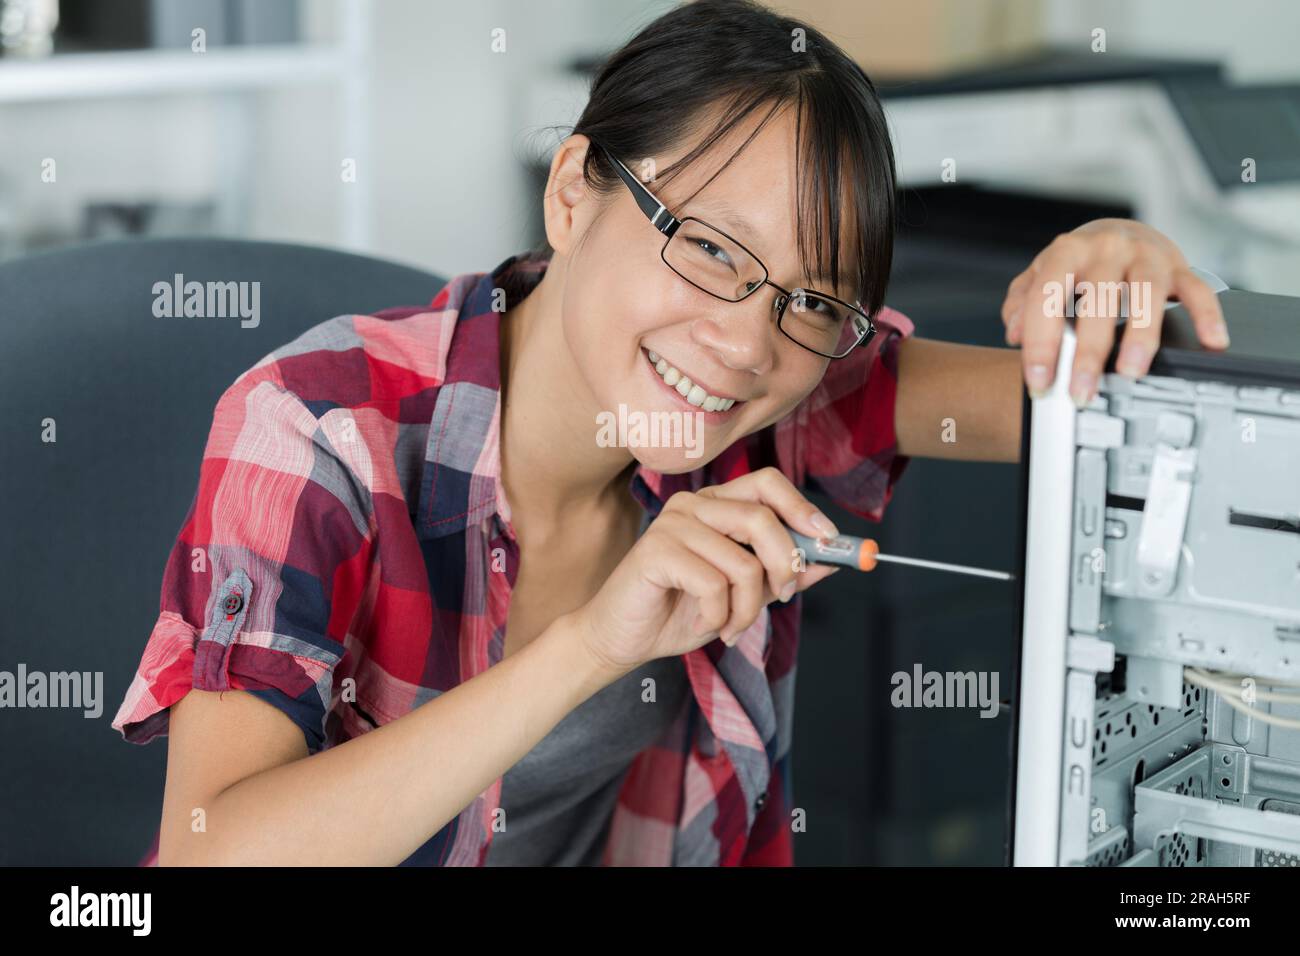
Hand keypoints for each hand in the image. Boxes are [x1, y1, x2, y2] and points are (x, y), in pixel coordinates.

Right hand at [572, 467, 841, 674]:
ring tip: (732, 626)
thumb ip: (780, 574)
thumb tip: (831, 561)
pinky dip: (720, 615)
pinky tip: (708, 625)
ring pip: (744, 561)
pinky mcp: (656, 550)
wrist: (623, 640)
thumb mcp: (743, 595)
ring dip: (748, 606)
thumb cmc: (678, 612)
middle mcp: (694, 504)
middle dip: (785, 563)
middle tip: (783, 596)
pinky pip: (714, 584)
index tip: (830, 540)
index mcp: (715, 505)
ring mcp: (672, 523)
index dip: (802, 508)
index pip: (767, 482)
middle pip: (762, 516)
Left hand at [1000, 218, 1228, 405]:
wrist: (1117, 231)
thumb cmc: (1075, 263)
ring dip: (1140, 335)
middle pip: (1098, 299)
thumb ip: (1021, 303)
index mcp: (1067, 252)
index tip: (1039, 380)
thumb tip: (1014, 334)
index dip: (1040, 341)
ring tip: (1131, 372)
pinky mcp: (1179, 266)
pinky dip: (1207, 316)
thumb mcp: (1040, 276)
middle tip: (1081, 390)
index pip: (1047, 297)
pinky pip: (1198, 291)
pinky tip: (1211, 342)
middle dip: (1088, 350)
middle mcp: (1107, 248)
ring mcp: (1146, 255)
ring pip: (1147, 294)